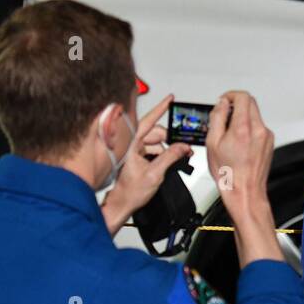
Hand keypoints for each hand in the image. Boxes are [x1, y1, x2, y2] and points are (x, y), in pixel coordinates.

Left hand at [106, 94, 191, 217]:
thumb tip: (182, 147)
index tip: (170, 99)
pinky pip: (151, 149)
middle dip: (168, 140)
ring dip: (165, 150)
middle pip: (155, 133)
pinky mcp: (134, 156)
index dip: (160, 109)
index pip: (148, 121)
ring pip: (154, 142)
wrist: (121, 203)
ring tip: (171, 161)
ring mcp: (132, 150)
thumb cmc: (130, 192)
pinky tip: (163, 164)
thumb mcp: (155, 174)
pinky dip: (160, 155)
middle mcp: (130, 144)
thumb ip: (170, 158)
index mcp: (130, 144)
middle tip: (181, 150)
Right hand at [205, 90, 273, 210]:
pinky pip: (258, 127)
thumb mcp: (212, 143)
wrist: (245, 192)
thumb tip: (221, 104)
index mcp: (243, 129)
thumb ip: (217, 118)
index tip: (224, 101)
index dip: (230, 95)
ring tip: (230, 134)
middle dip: (236, 105)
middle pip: (250, 103)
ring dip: (242, 117)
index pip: (242, 97)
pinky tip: (239, 142)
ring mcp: (266, 136)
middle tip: (224, 115)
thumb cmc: (229, 174)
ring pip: (254, 115)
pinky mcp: (269, 143)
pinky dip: (248, 128)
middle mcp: (258, 130)